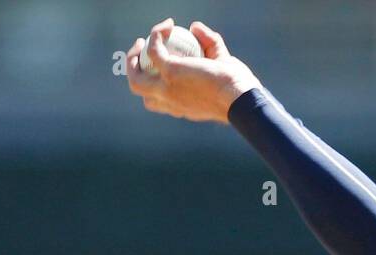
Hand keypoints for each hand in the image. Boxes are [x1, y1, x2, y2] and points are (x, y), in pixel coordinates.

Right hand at [125, 19, 261, 123]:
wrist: (241, 96)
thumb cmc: (237, 87)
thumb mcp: (222, 67)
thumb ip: (211, 44)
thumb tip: (195, 27)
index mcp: (180, 107)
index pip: (156, 100)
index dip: (152, 81)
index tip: (161, 64)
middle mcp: (170, 101)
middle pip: (139, 88)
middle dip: (133, 67)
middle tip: (143, 49)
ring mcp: (167, 88)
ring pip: (135, 76)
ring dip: (133, 55)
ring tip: (144, 39)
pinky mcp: (170, 72)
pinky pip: (153, 50)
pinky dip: (156, 35)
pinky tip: (168, 25)